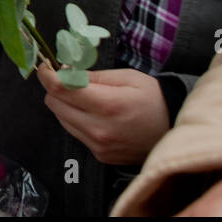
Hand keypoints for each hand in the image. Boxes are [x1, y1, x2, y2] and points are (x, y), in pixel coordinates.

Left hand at [37, 64, 170, 165]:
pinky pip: (73, 132)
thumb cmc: (152, 98)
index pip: (60, 89)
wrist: (175, 130)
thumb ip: (93, 75)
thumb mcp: (127, 78)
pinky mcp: (100, 155)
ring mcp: (98, 145)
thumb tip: (63, 71)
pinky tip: (92, 114)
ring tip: (84, 98)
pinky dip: (75, 119)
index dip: (47, 75)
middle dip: (57, 88)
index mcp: (107, 105)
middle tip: (69, 80)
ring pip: (60, 118)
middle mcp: (99, 128)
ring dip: (64, 105)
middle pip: (54, 104)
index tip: (46, 67)